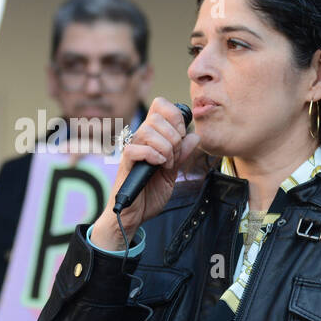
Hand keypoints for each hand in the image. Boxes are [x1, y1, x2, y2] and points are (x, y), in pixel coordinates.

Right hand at [90, 97, 200, 250]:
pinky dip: (153, 155)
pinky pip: (136, 148)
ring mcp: (132, 150)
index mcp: (152, 137)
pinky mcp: (126, 163)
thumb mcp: (173, 173)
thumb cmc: (149, 194)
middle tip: (174, 156)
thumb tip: (194, 136)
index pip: (160, 105)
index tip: (181, 134)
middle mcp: (140, 139)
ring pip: (148, 131)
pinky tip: (158, 166)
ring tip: (166, 164)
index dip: (174, 115)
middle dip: (174, 136)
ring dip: (165, 148)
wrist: (134, 215)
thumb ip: (182, 155)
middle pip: (157, 116)